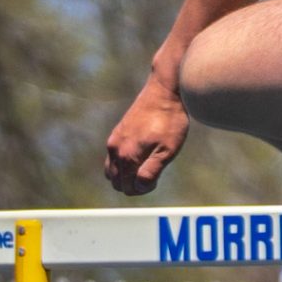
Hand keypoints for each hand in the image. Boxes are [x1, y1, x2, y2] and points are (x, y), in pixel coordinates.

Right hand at [104, 76, 188, 194]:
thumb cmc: (170, 122)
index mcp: (127, 157)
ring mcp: (113, 141)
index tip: (157, 178)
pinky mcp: (116, 134)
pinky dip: (122, 164)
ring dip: (126, 175)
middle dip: (133, 185)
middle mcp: (115, 150)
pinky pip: (112, 158)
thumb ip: (152, 171)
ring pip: (111, 171)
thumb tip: (138, 187)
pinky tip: (141, 155)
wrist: (164, 92)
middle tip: (153, 175)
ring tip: (147, 166)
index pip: (128, 187)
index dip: (144, 189)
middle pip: (117, 182)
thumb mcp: (168, 150)